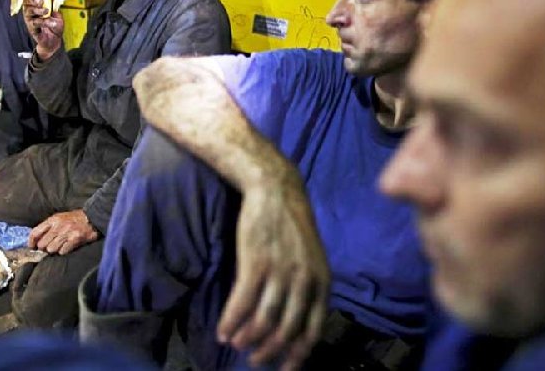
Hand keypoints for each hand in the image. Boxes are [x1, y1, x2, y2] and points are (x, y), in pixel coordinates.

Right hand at [22, 0, 63, 60]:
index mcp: (36, 7)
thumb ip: (55, 8)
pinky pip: (34, 24)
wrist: (54, 42)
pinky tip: (50, 22)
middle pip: (26, 3)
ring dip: (37, 10)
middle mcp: (31, 13)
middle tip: (41, 1)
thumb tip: (53, 0)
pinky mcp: (32, 30)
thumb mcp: (58, 16)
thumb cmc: (54, 27)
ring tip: (46, 11)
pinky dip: (43, 22)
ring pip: (28, 12)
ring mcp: (30, 21)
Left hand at [28, 209, 98, 254]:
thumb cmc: (74, 219)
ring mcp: (66, 233)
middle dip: (45, 247)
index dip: (31, 242)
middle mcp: (58, 226)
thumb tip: (37, 240)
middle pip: (42, 244)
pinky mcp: (75, 239)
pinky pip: (63, 251)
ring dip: (55, 250)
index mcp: (52, 220)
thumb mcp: (59, 218)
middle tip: (50, 246)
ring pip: (51, 249)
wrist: (92, 218)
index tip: (32, 247)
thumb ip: (48, 227)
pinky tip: (68, 246)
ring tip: (60, 246)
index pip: (35, 232)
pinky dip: (64, 251)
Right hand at [218, 175, 329, 369]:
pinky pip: (241, 304)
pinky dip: (231, 322)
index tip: (283, 369)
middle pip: (286, 332)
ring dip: (248, 339)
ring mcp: (280, 272)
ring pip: (263, 322)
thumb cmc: (291, 226)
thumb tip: (297, 323)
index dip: (297, 356)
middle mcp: (304, 281)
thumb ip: (308, 288)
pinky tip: (222, 332)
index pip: (313, 332)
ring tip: (237, 345)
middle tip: (254, 360)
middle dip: (268, 352)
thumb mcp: (311, 258)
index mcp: (322, 282)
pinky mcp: (255, 263)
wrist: (276, 190)